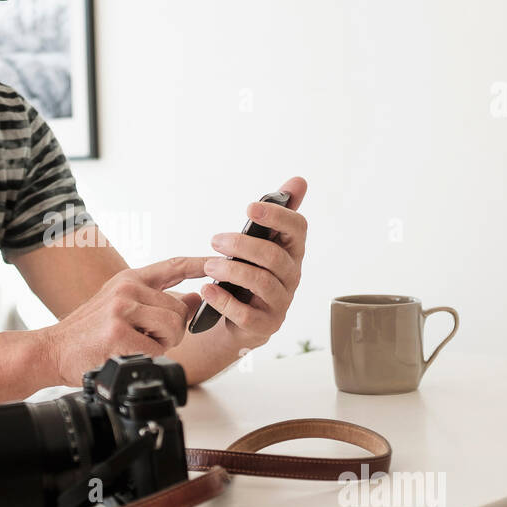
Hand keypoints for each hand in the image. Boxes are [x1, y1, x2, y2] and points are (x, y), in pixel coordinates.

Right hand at [41, 256, 207, 385]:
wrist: (52, 350)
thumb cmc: (88, 334)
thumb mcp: (121, 307)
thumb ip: (157, 301)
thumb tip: (196, 299)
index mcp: (129, 279)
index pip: (173, 266)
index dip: (200, 263)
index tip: (221, 261)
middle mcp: (126, 288)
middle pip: (180, 310)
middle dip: (170, 332)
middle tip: (143, 339)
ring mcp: (121, 309)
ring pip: (173, 328)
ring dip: (160, 345)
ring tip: (133, 345)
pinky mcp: (118, 333)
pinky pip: (157, 349)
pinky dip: (147, 358)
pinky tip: (125, 354)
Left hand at [200, 175, 307, 348]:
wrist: (243, 318)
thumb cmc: (252, 272)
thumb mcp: (261, 243)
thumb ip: (277, 213)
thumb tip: (298, 181)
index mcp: (292, 252)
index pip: (297, 229)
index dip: (277, 216)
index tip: (249, 208)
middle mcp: (291, 276)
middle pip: (273, 256)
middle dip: (242, 245)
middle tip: (215, 240)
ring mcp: (280, 302)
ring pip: (260, 282)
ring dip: (231, 270)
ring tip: (209, 265)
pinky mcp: (265, 324)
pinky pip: (245, 313)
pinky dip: (223, 300)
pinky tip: (207, 290)